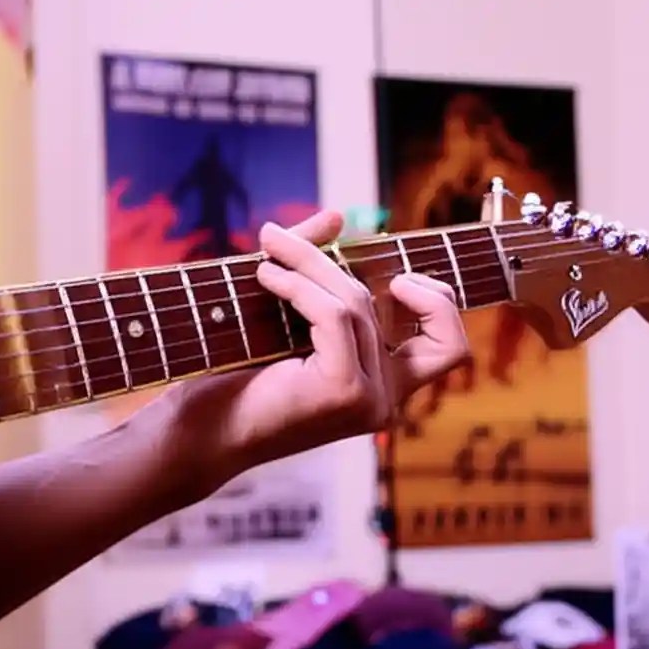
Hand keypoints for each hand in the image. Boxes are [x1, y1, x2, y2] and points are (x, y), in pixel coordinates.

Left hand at [150, 210, 468, 499]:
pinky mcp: (343, 392)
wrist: (200, 433)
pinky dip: (299, 287)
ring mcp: (370, 401)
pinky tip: (266, 276)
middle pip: (390, 305)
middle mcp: (385, 401)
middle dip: (333, 263)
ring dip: (306, 267)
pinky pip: (335, 316)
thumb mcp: (284, 317)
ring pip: (357, 303)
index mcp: (383, 389)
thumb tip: (337, 214)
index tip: (389, 278)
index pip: (448, 347)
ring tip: (264, 257)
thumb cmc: (235, 380)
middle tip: (278, 241)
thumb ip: (315, 268)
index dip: (436, 302)